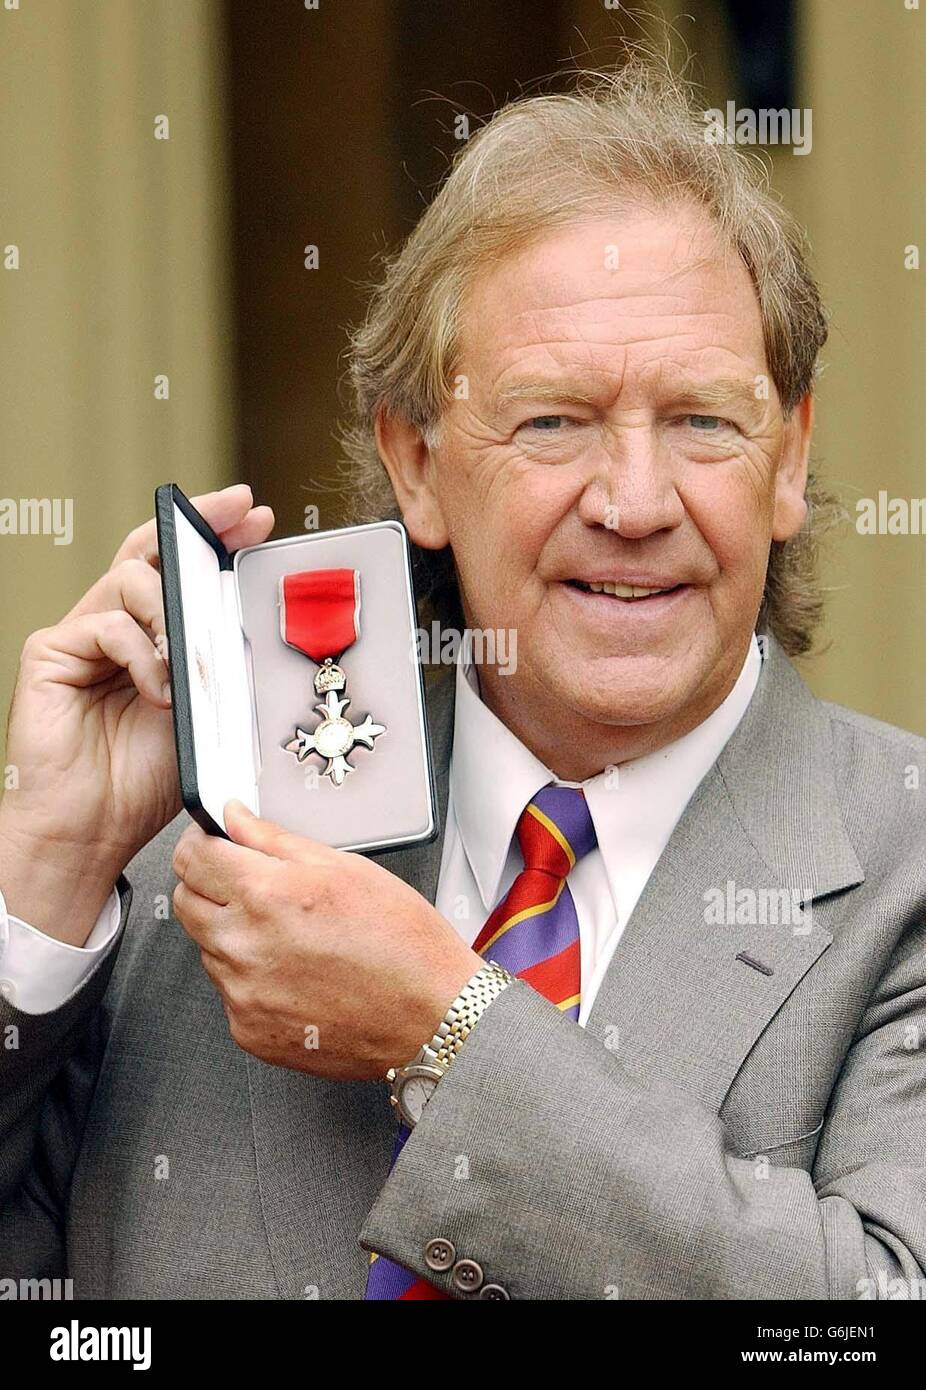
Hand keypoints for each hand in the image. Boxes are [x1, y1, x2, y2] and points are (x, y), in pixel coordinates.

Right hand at [0, 485, 273, 942]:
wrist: (93, 830)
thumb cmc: (143, 782)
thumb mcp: (204, 714)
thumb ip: (217, 668)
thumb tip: (251, 624)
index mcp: (152, 637)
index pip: (180, 567)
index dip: (214, 533)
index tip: (254, 515)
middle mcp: (114, 627)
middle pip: (150, 551)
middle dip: (199, 525)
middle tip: (240, 514)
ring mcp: (81, 637)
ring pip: (132, 582)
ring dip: (174, 615)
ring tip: (191, 664)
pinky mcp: (51, 653)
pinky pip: (105, 624)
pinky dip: (141, 653)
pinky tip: (157, 690)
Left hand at [171, 800, 481, 1079]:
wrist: (432, 1015)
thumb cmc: (402, 942)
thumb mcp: (344, 867)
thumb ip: (275, 839)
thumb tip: (234, 817)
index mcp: (265, 895)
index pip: (191, 858)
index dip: (201, 843)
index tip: (213, 844)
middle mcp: (243, 945)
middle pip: (186, 902)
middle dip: (210, 885)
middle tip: (253, 886)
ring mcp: (242, 993)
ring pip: (208, 948)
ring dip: (234, 933)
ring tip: (292, 936)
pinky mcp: (249, 1031)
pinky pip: (230, 992)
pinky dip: (253, 979)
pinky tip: (296, 972)